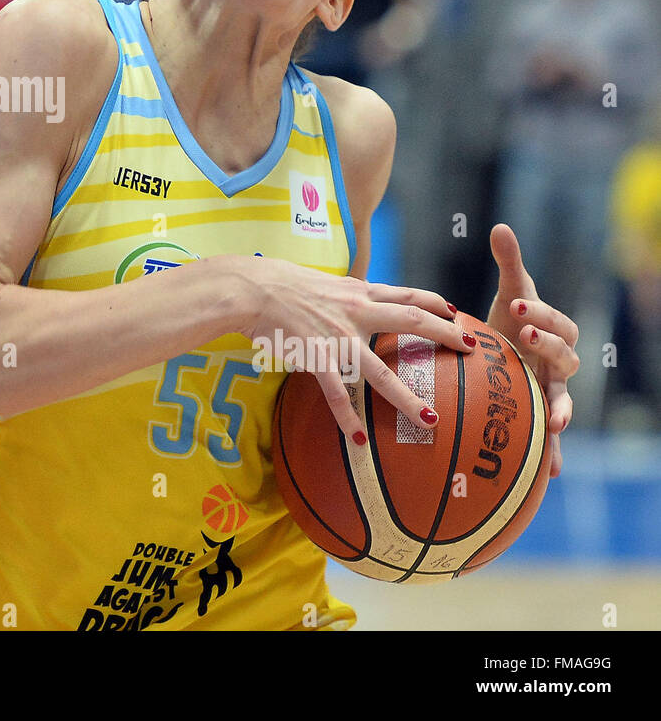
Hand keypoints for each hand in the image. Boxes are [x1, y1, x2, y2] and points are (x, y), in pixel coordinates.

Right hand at [241, 257, 472, 442]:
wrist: (253, 289)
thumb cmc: (280, 282)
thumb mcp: (322, 282)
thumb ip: (344, 293)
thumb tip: (355, 298)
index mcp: (357, 292)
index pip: (405, 294)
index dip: (434, 302)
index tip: (455, 312)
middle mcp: (355, 312)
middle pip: (410, 321)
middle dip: (444, 334)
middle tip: (469, 349)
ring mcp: (337, 338)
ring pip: (380, 373)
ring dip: (407, 398)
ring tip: (430, 420)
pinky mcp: (316, 358)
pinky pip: (337, 394)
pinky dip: (348, 418)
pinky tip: (360, 440)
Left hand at [485, 224, 578, 477]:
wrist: (508, 351)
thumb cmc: (510, 320)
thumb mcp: (509, 292)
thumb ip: (510, 262)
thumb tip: (501, 226)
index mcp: (552, 331)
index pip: (555, 321)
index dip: (541, 313)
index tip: (519, 306)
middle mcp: (557, 362)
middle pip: (565, 357)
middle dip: (548, 347)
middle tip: (526, 335)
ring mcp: (551, 388)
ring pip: (564, 399)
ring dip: (562, 410)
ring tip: (556, 423)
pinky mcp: (540, 412)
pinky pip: (551, 435)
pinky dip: (554, 453)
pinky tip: (553, 474)